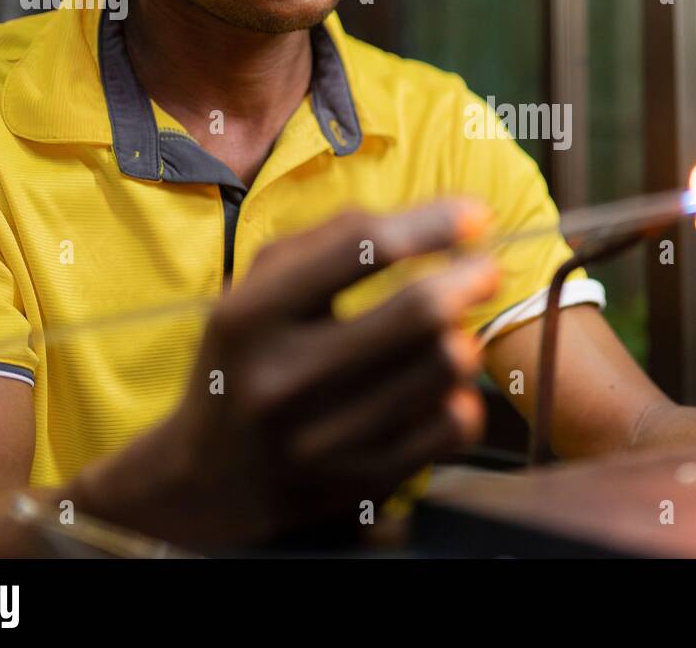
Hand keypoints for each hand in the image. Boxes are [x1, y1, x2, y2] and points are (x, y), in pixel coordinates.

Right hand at [110, 199, 497, 544]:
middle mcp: (283, 379)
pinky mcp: (361, 481)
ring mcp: (323, 439)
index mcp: (251, 316)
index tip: (476, 215)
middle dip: (472, 278)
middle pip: (420, 312)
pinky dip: (463, 396)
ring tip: (451, 331)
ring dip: (464, 336)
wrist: (209, 478)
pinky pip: (453, 426)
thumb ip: (332, 239)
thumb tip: (435, 219)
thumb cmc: (248, 358)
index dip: (434, 223)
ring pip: (446, 366)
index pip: (363, 248)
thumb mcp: (258, 286)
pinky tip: (442, 387)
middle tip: (487, 270)